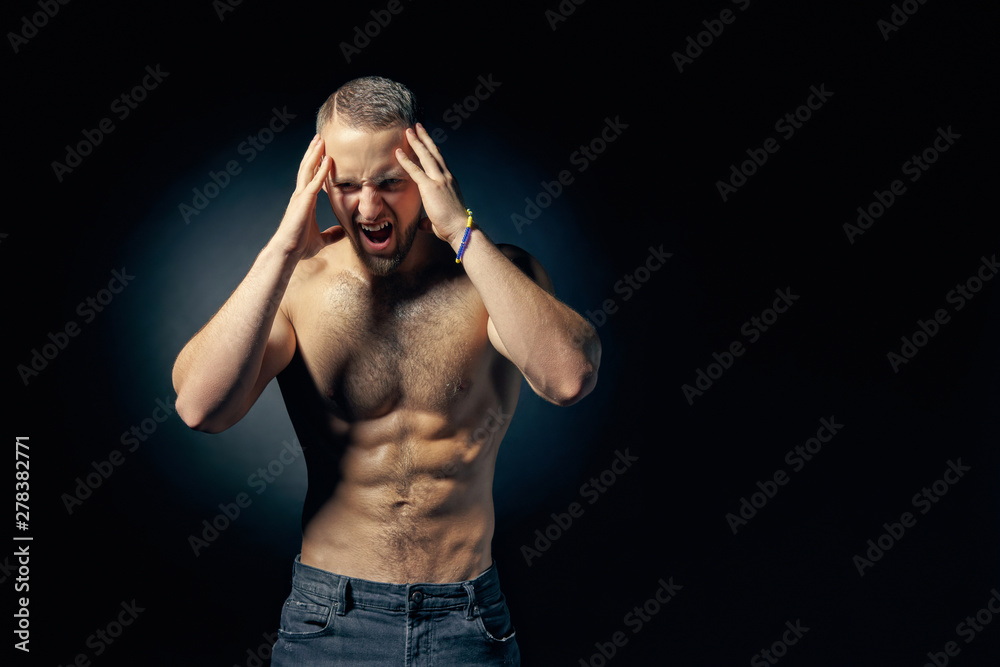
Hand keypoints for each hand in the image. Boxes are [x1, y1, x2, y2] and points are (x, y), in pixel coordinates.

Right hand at [272, 134, 343, 259]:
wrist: (288, 252)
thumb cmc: (300, 247)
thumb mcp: (321, 239)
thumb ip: (332, 235)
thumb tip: (343, 233)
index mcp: (305, 201)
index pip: (310, 177)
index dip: (315, 164)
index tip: (322, 153)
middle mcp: (301, 196)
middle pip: (307, 168)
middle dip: (313, 152)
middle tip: (320, 138)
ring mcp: (301, 197)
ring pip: (308, 170)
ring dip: (315, 154)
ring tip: (321, 140)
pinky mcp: (304, 202)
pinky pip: (315, 183)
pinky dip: (322, 170)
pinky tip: (328, 160)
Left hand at [394, 123, 468, 248]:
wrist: (460, 228)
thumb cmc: (453, 227)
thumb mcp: (441, 219)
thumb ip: (429, 219)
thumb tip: (423, 224)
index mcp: (450, 182)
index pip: (440, 161)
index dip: (433, 149)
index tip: (427, 141)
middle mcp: (446, 177)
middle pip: (434, 152)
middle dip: (425, 138)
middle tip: (417, 127)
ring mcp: (439, 180)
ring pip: (426, 156)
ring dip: (416, 141)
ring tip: (408, 130)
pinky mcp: (430, 187)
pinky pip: (415, 170)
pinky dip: (405, 160)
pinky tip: (398, 151)